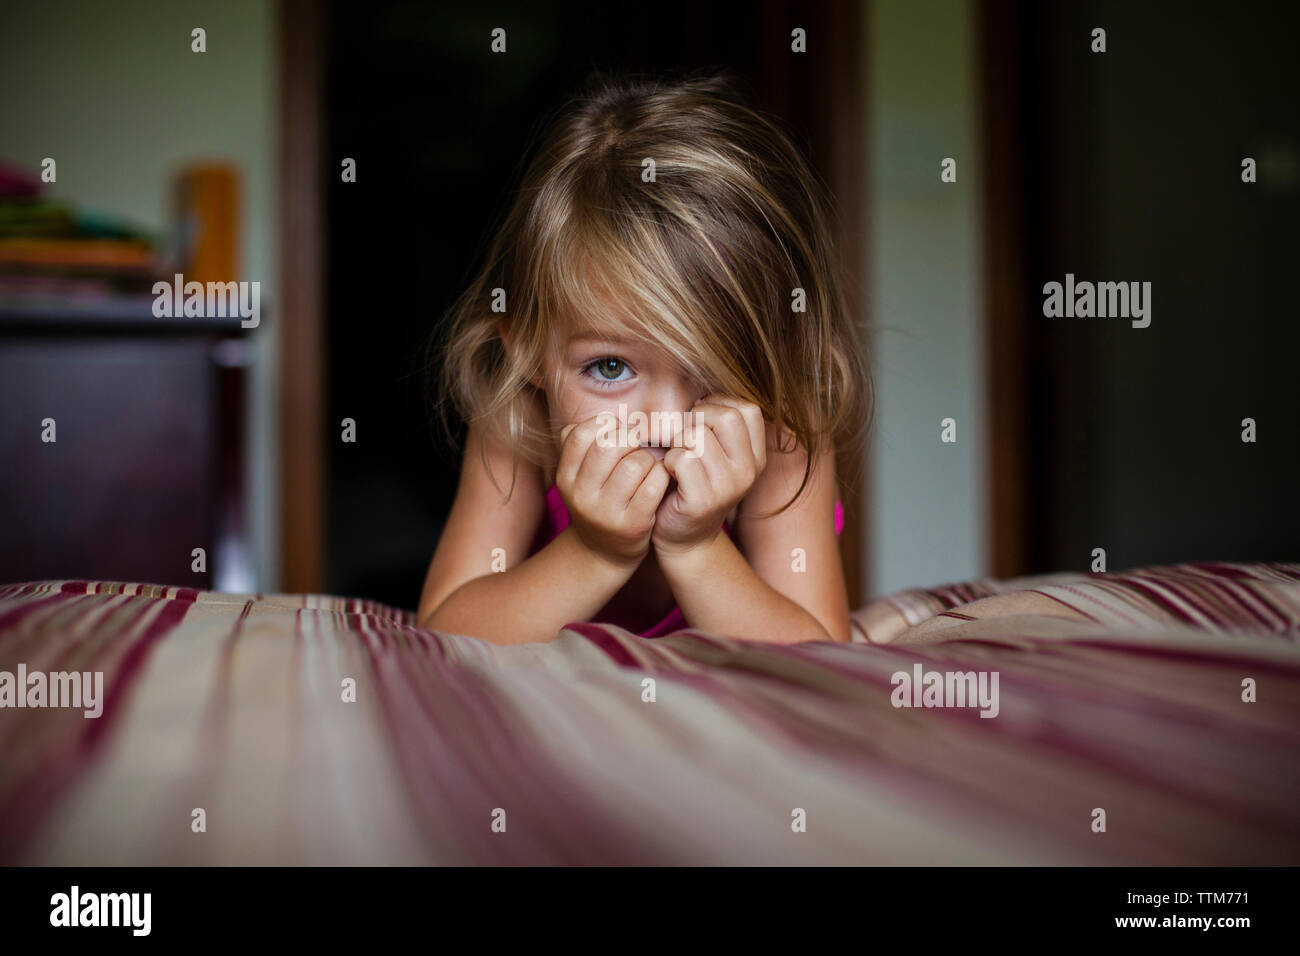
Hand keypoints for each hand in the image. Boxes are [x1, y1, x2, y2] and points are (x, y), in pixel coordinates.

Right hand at [556, 414, 671, 568]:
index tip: (617, 432)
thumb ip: (579, 443)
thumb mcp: (578, 475)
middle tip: (636, 447)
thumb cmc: (598, 500)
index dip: (606, 425)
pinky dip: (661, 476)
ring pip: (636, 463)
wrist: (604, 552)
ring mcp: (606, 513)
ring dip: (649, 459)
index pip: (582, 434)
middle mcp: (581, 495)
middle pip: (610, 445)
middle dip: (630, 439)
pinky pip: (654, 485)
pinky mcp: (633, 525)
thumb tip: (603, 418)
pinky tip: (658, 480)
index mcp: (565, 477)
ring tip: (647, 466)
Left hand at [651, 396, 767, 555]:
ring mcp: (730, 487)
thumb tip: (702, 385)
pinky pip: (682, 458)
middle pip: (724, 416)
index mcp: (756, 455)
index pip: (746, 407)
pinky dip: (668, 462)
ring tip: (677, 461)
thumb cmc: (694, 485)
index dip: (716, 405)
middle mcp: (749, 470)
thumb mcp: (717, 454)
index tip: (700, 423)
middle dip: (695, 420)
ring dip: (678, 443)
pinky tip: (670, 475)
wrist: (684, 538)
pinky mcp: (705, 500)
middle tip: (685, 440)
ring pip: (697, 436)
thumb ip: (717, 423)